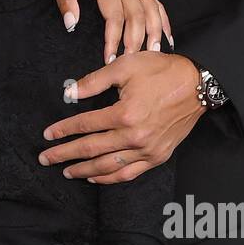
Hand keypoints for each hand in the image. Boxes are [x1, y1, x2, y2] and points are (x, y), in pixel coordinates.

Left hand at [40, 52, 204, 183]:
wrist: (198, 84)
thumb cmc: (162, 71)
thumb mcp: (125, 66)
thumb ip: (94, 81)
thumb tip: (70, 93)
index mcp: (124, 113)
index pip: (85, 125)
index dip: (63, 130)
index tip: (47, 135)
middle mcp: (134, 136)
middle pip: (91, 150)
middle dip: (64, 155)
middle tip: (45, 159)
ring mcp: (147, 150)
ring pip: (108, 167)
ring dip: (84, 171)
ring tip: (66, 171)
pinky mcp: (158, 156)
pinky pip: (129, 173)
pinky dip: (110, 178)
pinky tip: (96, 178)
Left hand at [46, 0, 172, 63]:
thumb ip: (65, 0)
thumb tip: (70, 25)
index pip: (115, 16)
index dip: (113, 40)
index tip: (109, 59)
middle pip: (137, 16)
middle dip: (136, 41)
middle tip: (131, 64)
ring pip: (151, 9)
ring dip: (154, 31)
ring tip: (153, 52)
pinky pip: (154, 1)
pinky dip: (162, 19)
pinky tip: (166, 35)